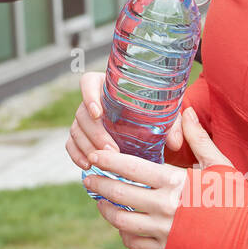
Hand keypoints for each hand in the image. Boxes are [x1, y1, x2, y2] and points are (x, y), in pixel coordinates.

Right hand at [65, 71, 189, 169]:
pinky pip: (71, 144)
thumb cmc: (155, 112)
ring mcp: (84, 118)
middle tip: (112, 149)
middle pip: (82, 112)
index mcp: (107, 85)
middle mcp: (91, 100)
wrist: (149, 123)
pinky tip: (86, 165)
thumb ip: (172, 125)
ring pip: (76, 130)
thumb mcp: (165, 114)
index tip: (98, 113)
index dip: (88, 96)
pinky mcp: (81, 135)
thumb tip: (176, 143)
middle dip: (95, 133)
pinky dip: (76, 155)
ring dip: (87, 146)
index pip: (88, 82)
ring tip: (102, 161)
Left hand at [81, 107, 232, 248]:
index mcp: (174, 182)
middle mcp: (164, 207)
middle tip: (88, 177)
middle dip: (98, 184)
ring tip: (100, 201)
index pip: (130, 168)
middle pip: (118, 194)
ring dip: (106, 209)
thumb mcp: (219, 165)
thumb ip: (197, 138)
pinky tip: (122, 223)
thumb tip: (186, 111)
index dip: (108, 161)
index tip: (95, 156)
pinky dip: (123, 233)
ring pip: (120, 221)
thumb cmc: (238, 199)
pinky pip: (133, 243)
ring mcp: (164, 231)